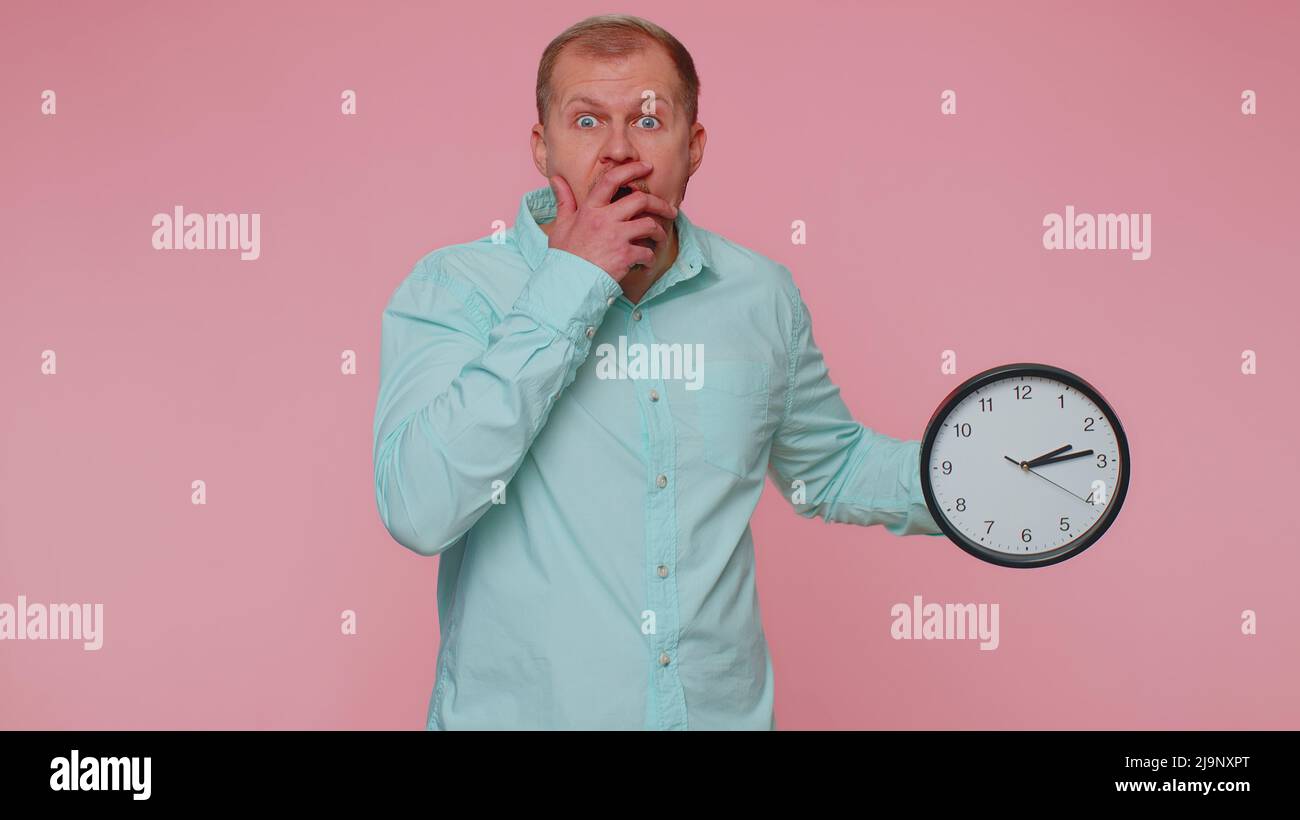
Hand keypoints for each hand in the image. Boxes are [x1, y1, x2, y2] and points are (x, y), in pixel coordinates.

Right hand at [544, 161, 677, 281]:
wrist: (567, 283)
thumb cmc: (565, 255)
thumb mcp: (561, 224)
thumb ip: (564, 200)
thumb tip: (556, 178)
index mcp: (590, 209)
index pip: (612, 180)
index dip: (632, 170)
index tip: (647, 167)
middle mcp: (605, 219)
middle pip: (641, 200)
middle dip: (660, 204)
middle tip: (670, 210)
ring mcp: (616, 237)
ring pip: (649, 225)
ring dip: (659, 232)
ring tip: (660, 238)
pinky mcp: (624, 256)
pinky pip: (647, 252)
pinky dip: (650, 258)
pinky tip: (646, 263)